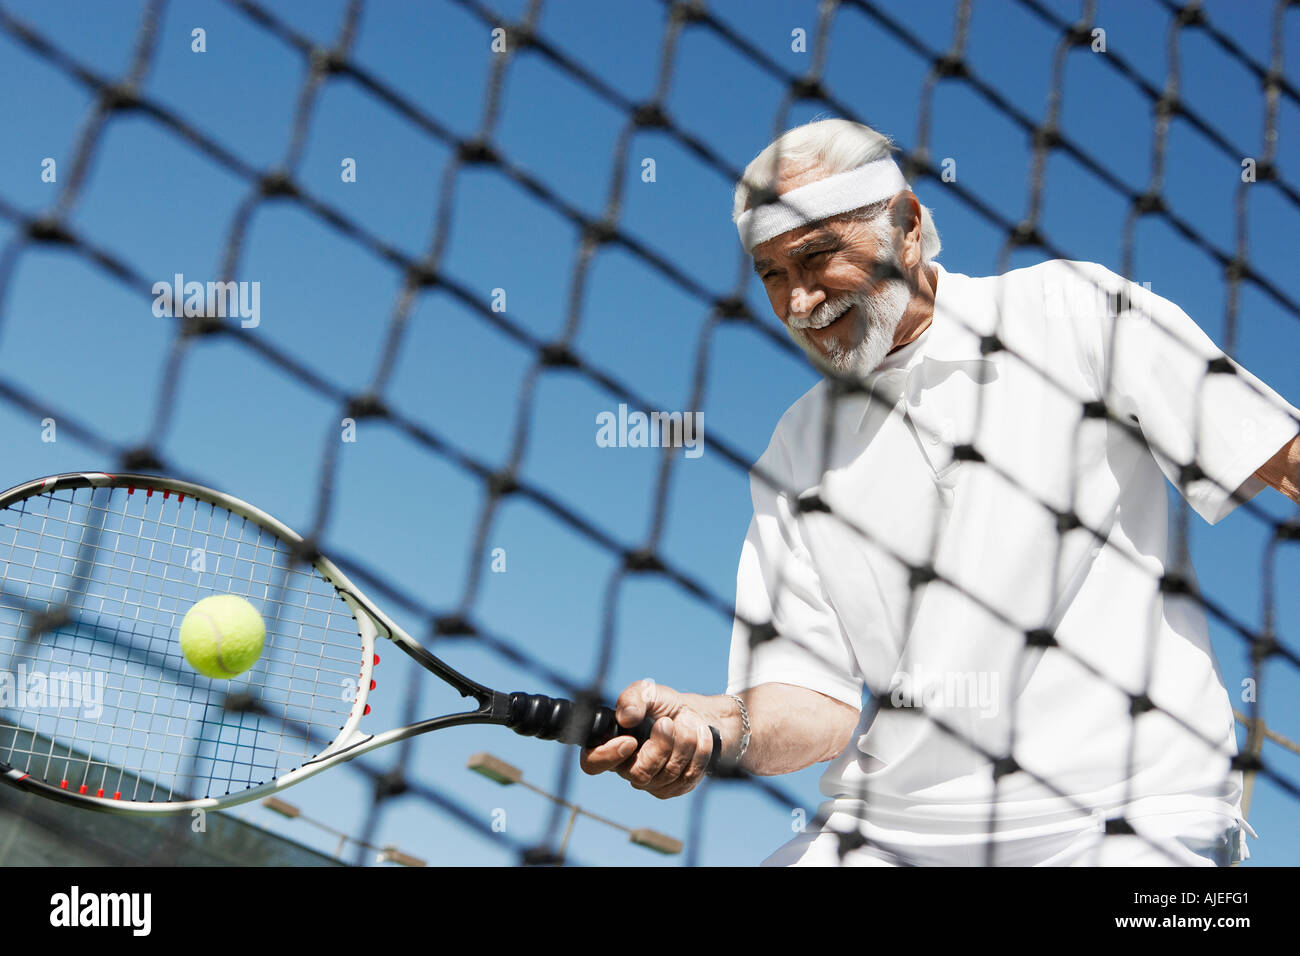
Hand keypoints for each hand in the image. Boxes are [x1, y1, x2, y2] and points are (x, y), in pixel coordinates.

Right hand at [579, 679, 715, 798]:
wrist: (695, 716)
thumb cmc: (663, 706)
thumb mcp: (647, 692)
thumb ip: (633, 698)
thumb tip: (626, 717)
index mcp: (610, 745)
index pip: (593, 763)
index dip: (607, 756)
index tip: (630, 740)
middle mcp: (628, 768)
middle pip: (639, 772)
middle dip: (660, 745)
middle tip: (668, 722)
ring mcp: (652, 782)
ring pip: (667, 774)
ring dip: (684, 744)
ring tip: (689, 722)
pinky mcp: (674, 788)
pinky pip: (687, 777)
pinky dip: (699, 752)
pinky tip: (699, 735)